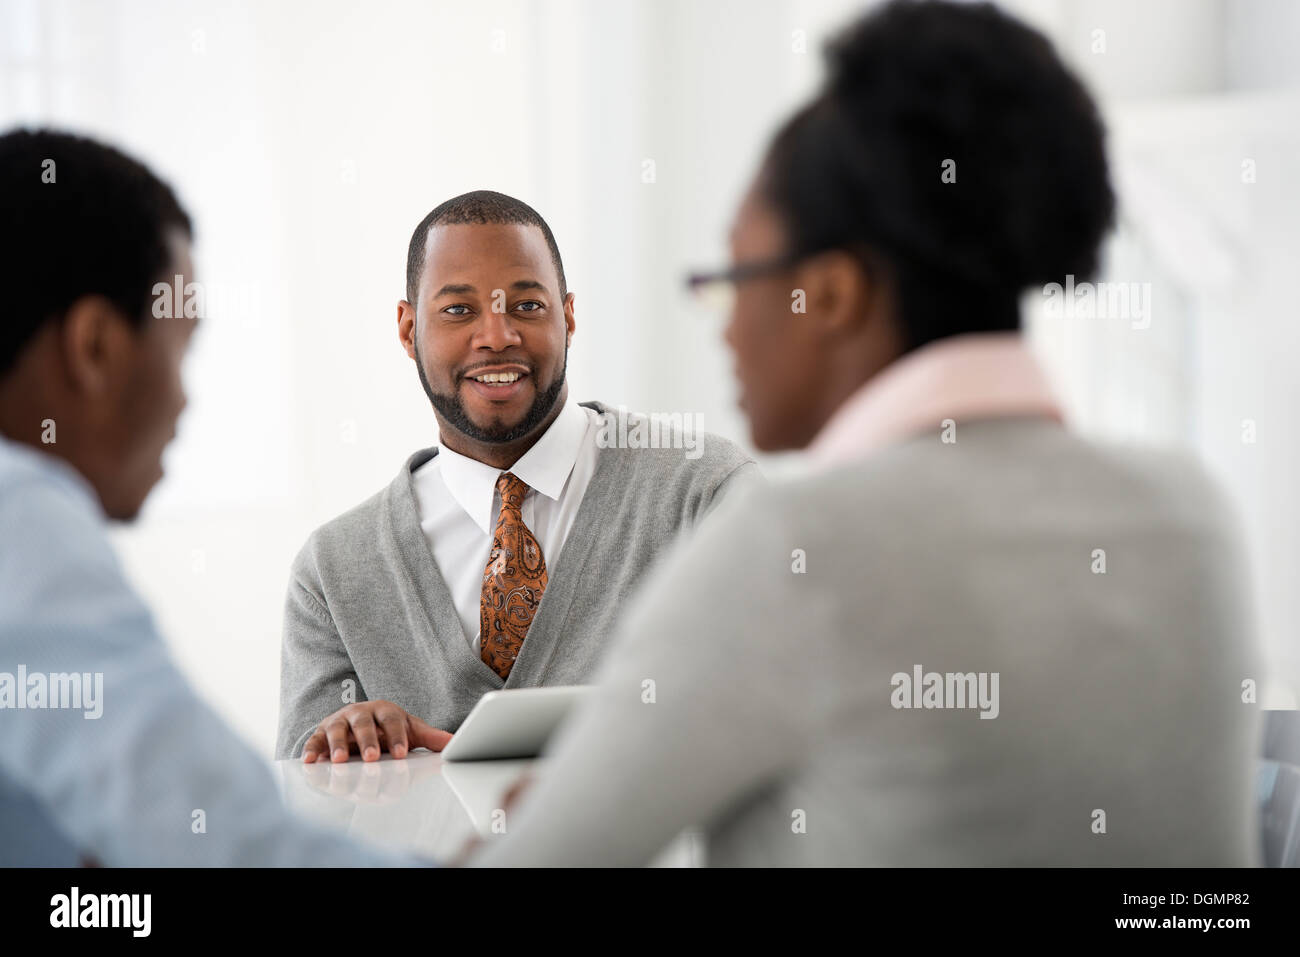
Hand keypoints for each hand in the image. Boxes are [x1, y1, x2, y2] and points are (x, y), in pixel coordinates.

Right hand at [301, 700, 452, 763]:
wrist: (360, 721)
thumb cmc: (387, 729)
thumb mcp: (409, 731)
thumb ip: (430, 738)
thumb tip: (455, 743)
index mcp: (384, 710)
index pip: (392, 721)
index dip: (397, 736)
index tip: (402, 753)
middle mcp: (360, 713)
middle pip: (363, 723)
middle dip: (367, 740)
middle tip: (372, 758)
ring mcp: (339, 721)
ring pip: (337, 729)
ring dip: (336, 745)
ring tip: (338, 761)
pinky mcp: (321, 733)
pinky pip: (315, 740)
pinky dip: (311, 749)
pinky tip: (310, 761)